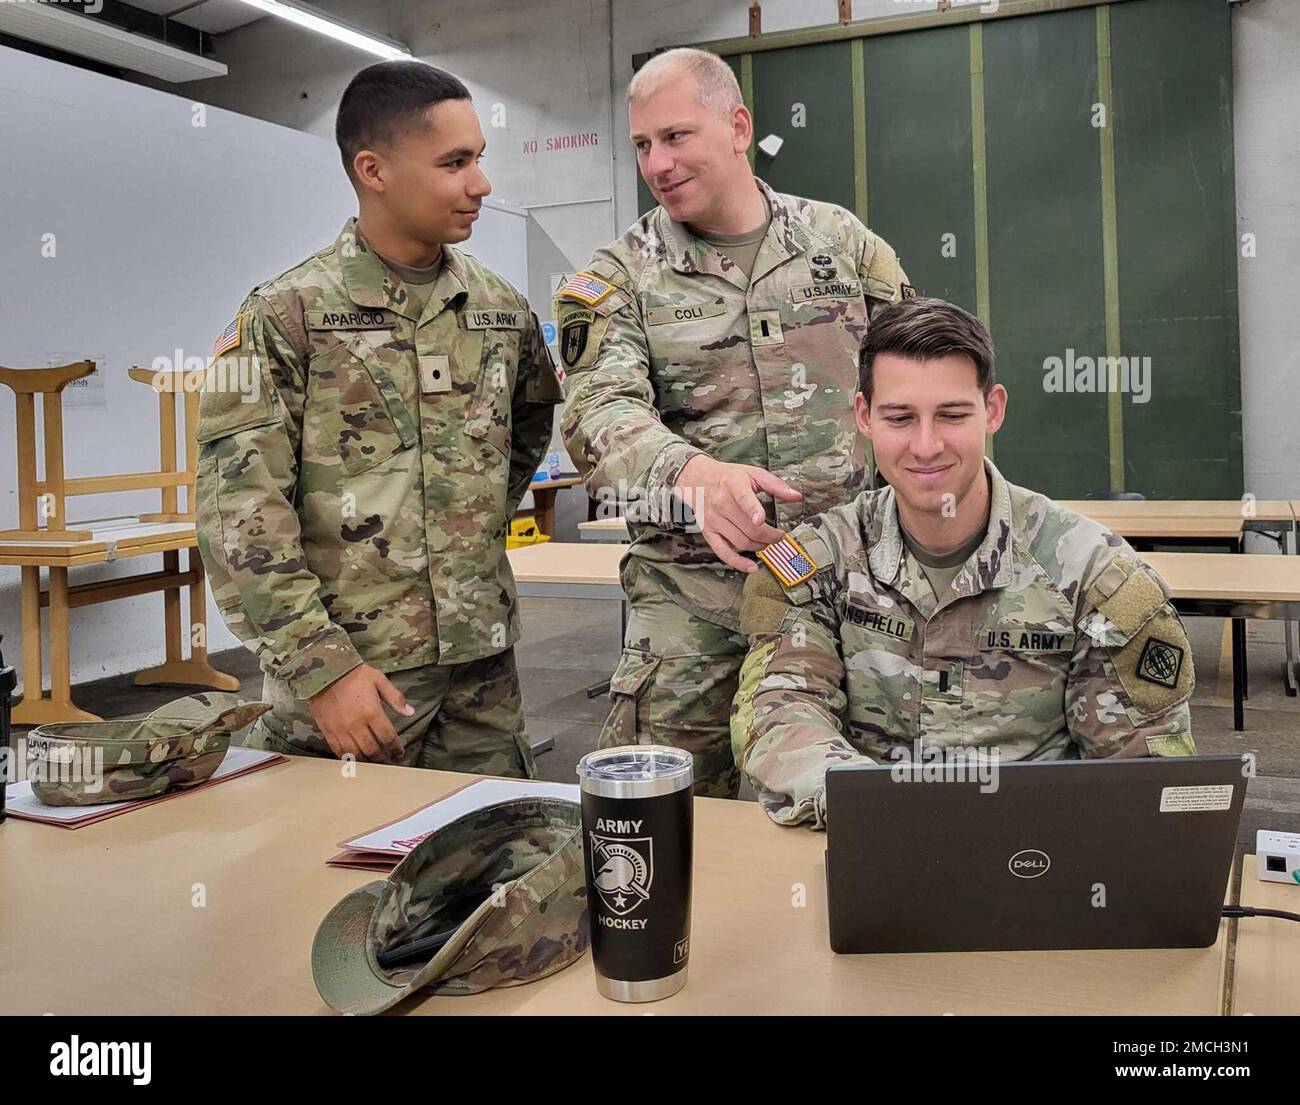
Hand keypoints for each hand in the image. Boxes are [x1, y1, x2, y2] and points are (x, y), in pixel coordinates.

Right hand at [308, 664, 412, 762]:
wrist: (325, 671)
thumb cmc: (354, 674)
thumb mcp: (379, 680)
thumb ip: (396, 698)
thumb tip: (410, 712)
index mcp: (372, 712)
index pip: (388, 737)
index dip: (395, 748)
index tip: (399, 753)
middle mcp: (356, 724)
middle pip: (373, 750)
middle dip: (384, 759)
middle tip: (389, 762)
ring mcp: (341, 730)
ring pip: (356, 754)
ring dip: (368, 762)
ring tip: (375, 763)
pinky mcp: (328, 731)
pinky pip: (339, 751)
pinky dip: (349, 758)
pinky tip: (356, 759)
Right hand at [674, 454, 801, 571]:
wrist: (696, 480)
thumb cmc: (727, 477)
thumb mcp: (752, 473)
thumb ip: (776, 485)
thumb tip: (796, 496)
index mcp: (733, 485)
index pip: (743, 499)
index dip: (752, 510)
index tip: (760, 519)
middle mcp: (721, 503)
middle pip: (749, 528)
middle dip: (770, 536)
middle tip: (779, 536)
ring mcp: (714, 520)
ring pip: (741, 542)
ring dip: (760, 546)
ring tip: (768, 542)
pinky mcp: (708, 532)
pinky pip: (723, 552)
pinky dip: (738, 562)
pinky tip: (751, 567)